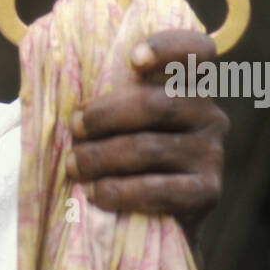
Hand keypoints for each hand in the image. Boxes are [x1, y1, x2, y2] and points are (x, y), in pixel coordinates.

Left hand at [65, 29, 227, 246]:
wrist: (157, 222)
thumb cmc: (127, 157)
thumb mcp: (123, 121)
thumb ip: (112, 95)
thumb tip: (57, 76)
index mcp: (190, 85)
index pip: (196, 51)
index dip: (168, 47)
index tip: (133, 59)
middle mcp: (209, 114)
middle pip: (156, 104)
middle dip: (104, 116)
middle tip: (73, 127)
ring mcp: (212, 154)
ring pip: (148, 148)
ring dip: (100, 157)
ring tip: (74, 165)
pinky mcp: (208, 193)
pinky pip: (157, 189)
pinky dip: (119, 191)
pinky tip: (95, 193)